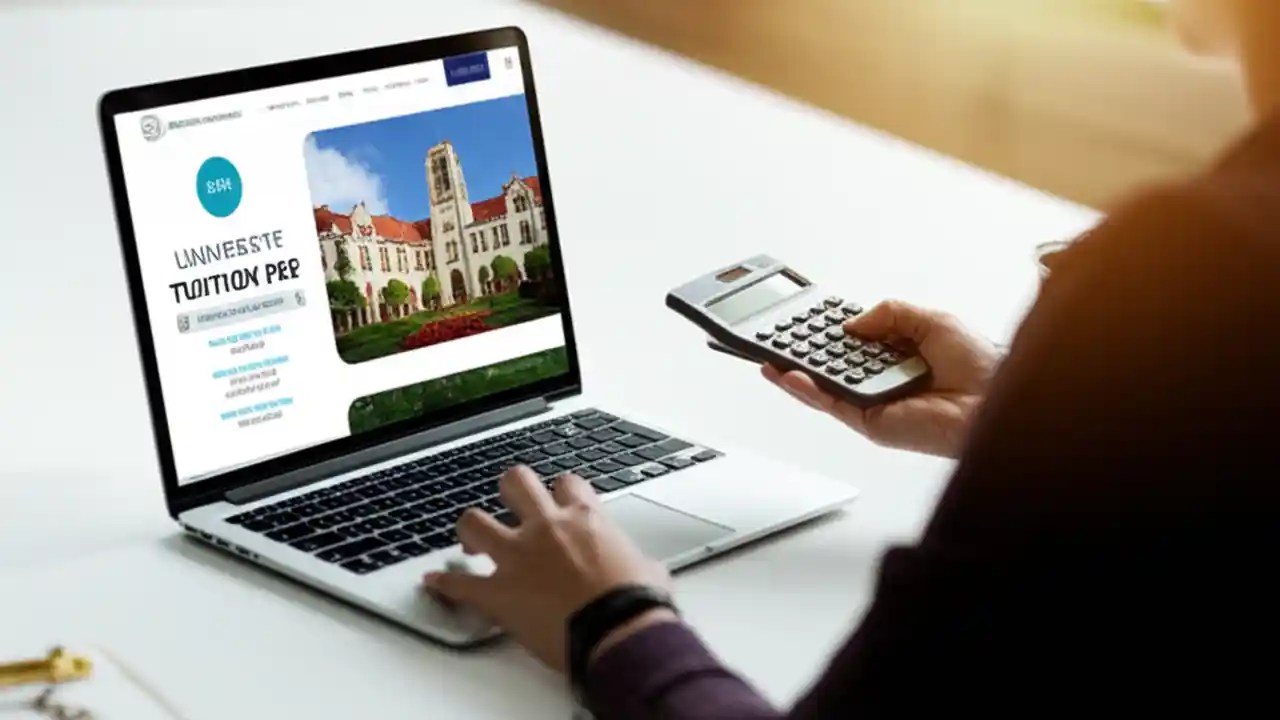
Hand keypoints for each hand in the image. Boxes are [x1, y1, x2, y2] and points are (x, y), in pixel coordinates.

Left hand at [423, 466, 675, 672]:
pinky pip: (460, 584)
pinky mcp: (499, 593)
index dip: (561, 491)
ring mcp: (518, 557)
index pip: (567, 483)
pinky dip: (445, 584)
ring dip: (471, 529)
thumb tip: (644, 569)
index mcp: (585, 519)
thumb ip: (635, 559)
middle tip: (511, 505)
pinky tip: (434, 582)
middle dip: (511, 490)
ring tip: (472, 541)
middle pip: (516, 481)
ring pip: (474, 521)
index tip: (559, 501)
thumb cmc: (638, 604)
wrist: (620, 633)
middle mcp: (547, 528)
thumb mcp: (649, 569)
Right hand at [764, 300, 998, 457]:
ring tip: (771, 355)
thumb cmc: (981, 366)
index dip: (829, 329)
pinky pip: (832, 404)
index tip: (804, 317)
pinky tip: (790, 376)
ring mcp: (874, 402)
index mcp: (899, 354)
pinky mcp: (870, 422)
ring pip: (824, 387)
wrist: (994, 401)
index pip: (853, 341)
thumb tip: (850, 323)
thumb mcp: (931, 320)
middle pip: (832, 364)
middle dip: (804, 350)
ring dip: (795, 372)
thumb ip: (889, 313)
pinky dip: (807, 391)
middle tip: (777, 336)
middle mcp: (884, 379)